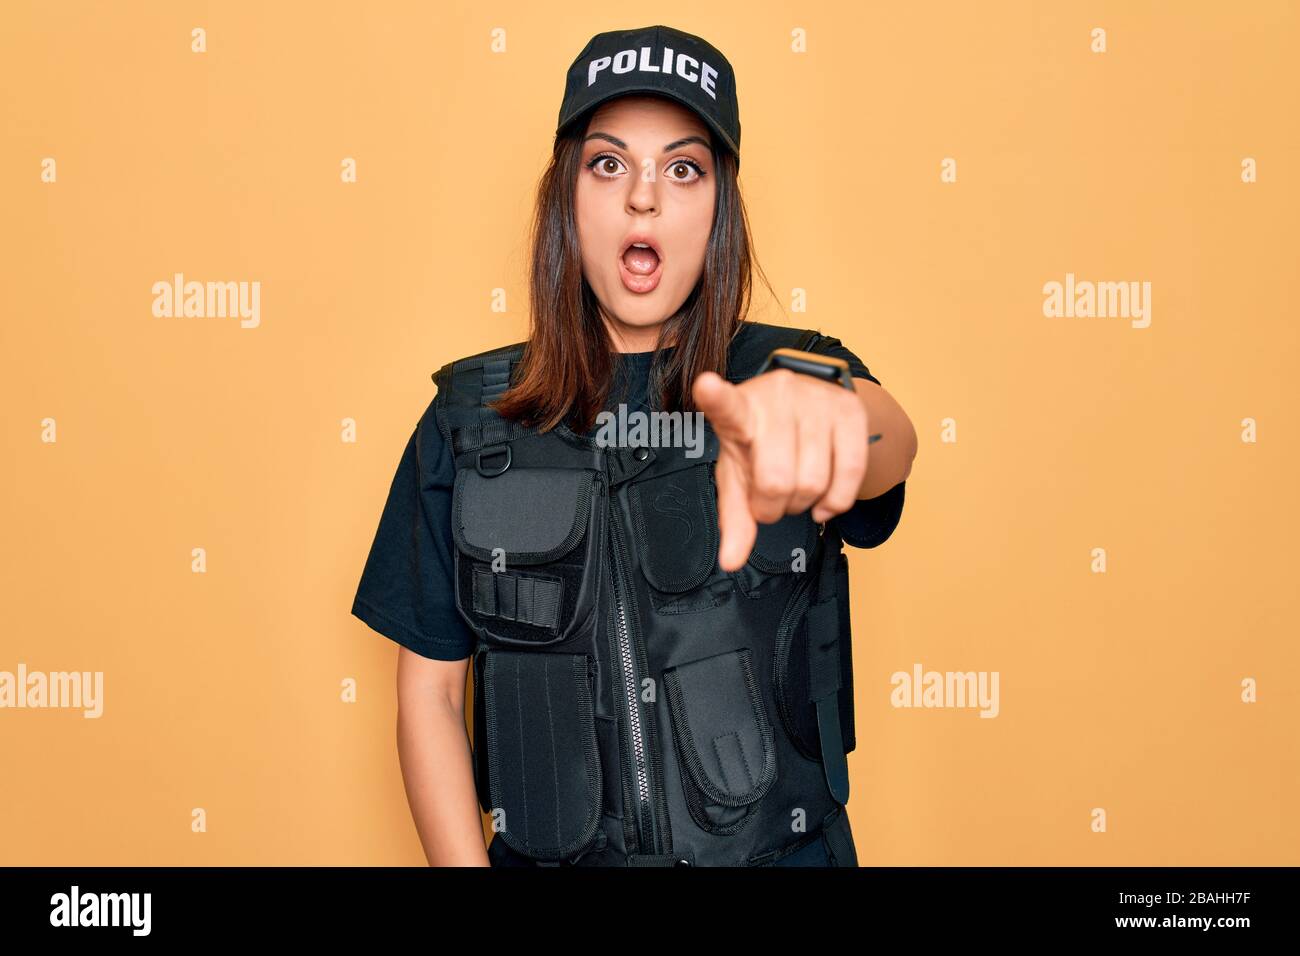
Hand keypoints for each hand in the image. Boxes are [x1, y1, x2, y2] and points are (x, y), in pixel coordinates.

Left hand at [692, 366, 869, 572]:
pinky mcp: (850, 409)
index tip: (706, 386)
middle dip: (773, 507)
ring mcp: (816, 399)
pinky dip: (836, 502)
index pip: (726, 407)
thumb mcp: (739, 473)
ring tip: (795, 489)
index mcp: (740, 411)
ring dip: (803, 504)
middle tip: (770, 497)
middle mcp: (777, 397)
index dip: (716, 398)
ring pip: (815, 483)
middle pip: (777, 480)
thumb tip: (731, 562)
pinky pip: (851, 474)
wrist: (807, 405)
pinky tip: (823, 501)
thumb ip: (735, 516)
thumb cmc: (762, 443)